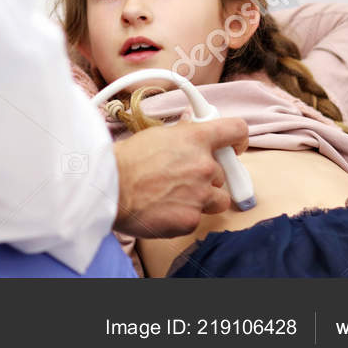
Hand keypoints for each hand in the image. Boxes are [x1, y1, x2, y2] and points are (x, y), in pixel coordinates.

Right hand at [111, 118, 248, 238]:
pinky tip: (164, 208)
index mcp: (196, 139)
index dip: (237, 139)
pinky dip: (184, 214)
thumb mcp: (154, 135)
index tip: (233, 146)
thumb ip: (180, 134)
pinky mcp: (191, 219)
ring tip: (176, 195)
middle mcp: (204, 166)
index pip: (236, 131)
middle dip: (208, 175)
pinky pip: (197, 217)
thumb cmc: (125, 160)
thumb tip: (190, 128)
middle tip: (185, 176)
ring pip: (218, 198)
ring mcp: (201, 195)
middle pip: (223, 171)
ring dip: (203, 197)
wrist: (110, 188)